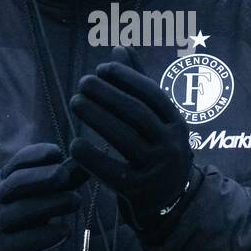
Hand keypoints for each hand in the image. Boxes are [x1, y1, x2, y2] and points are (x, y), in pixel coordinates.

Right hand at [0, 142, 88, 250]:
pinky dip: (43, 237)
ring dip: (48, 204)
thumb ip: (63, 178)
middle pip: (15, 183)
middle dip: (40, 177)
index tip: (58, 152)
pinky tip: (65, 231)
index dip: (36, 154)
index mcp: (7, 176)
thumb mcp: (35, 190)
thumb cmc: (20, 207)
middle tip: (64, 175)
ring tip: (76, 200)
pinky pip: (20, 242)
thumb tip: (88, 163)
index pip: (18, 161)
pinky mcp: (2, 248)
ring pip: (18, 212)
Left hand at [68, 45, 195, 232]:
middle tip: (82, 83)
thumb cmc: (157, 151)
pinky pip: (112, 171)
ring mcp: (156, 169)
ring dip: (96, 117)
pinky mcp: (138, 190)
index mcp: (176, 123)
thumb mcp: (157, 120)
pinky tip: (74, 144)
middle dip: (108, 95)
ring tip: (75, 102)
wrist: (171, 203)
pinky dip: (92, 157)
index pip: (152, 94)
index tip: (102, 69)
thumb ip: (139, 85)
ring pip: (123, 138)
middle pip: (136, 113)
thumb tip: (120, 48)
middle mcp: (171, 144)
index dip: (127, 78)